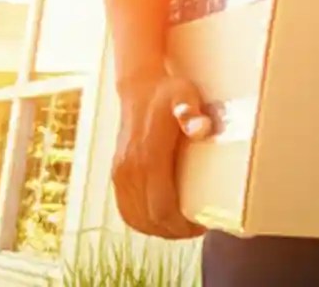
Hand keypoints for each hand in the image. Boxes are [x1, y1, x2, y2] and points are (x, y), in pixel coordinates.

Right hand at [111, 73, 213, 238]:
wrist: (140, 86)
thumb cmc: (168, 92)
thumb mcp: (185, 96)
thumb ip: (192, 112)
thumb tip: (201, 129)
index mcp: (148, 157)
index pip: (162, 207)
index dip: (181, 225)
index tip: (201, 226)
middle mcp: (129, 168)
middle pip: (149, 218)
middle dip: (173, 231)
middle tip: (196, 229)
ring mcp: (120, 171)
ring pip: (135, 217)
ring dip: (157, 229)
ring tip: (180, 227)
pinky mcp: (117, 171)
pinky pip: (125, 208)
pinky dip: (140, 220)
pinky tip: (157, 221)